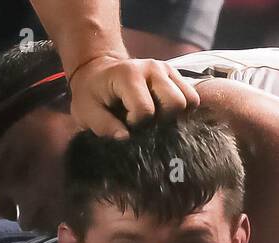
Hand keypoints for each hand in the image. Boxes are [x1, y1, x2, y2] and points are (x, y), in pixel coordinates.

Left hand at [68, 55, 199, 138]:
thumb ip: (103, 126)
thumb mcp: (86, 111)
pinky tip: (164, 113)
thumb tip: (125, 138)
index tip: (125, 122)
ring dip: (174, 116)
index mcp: (129, 75)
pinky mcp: (175, 74)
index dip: (136, 124)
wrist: (98, 71)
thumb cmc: (91, 94)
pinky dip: (182, 110)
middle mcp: (152, 68)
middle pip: (176, 103)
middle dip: (162, 120)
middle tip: (145, 122)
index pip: (146, 110)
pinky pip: (192, 97)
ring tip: (155, 117)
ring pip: (190, 100)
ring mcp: (167, 69)